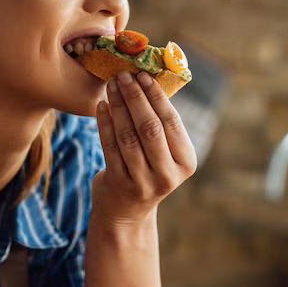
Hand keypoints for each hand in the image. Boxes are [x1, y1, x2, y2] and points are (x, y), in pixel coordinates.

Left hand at [92, 70, 196, 224]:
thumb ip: (162, 126)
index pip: (172, 122)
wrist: (126, 211)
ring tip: (111, 86)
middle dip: (135, 98)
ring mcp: (142, 182)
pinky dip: (105, 123)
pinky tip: (101, 106)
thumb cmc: (147, 170)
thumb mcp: (164, 154)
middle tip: (124, 76)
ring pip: (128, 136)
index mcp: (186, 163)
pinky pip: (109, 146)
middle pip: (150, 128)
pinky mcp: (118, 183)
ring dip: (118, 106)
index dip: (156, 96)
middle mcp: (167, 175)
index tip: (143, 75)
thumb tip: (149, 79)